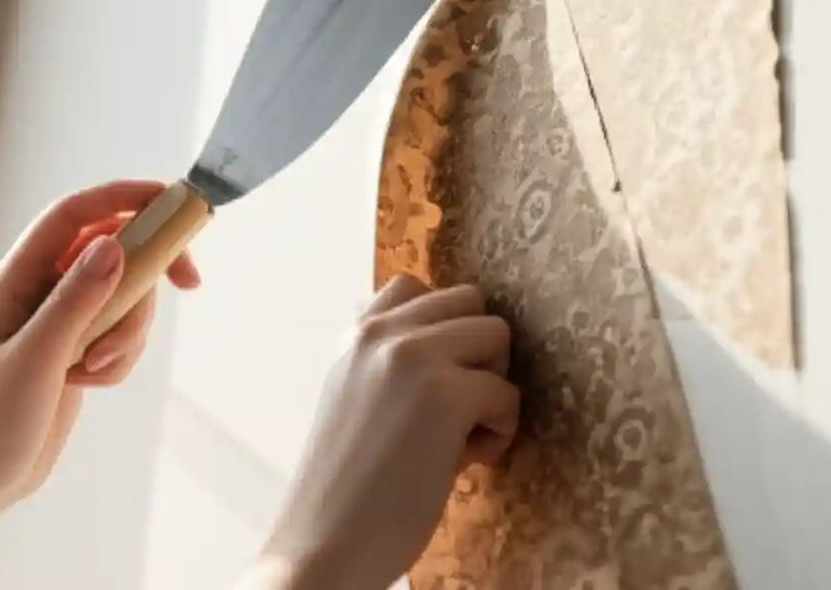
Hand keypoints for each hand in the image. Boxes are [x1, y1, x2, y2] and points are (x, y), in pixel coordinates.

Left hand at [0, 179, 200, 509]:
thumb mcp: (35, 359)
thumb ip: (76, 301)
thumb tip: (113, 245)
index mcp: (20, 277)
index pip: (78, 214)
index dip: (126, 196)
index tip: (174, 203)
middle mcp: (43, 289)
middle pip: (116, 250)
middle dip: (150, 273)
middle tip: (191, 283)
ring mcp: (63, 319)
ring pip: (127, 296)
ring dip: (130, 332)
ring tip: (96, 370)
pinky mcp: (78, 348)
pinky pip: (123, 334)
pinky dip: (122, 358)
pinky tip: (91, 385)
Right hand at [251, 275, 519, 589]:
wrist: (323, 544)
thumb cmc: (345, 488)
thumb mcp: (352, 399)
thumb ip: (385, 363)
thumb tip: (451, 349)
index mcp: (355, 337)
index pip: (413, 286)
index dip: (442, 328)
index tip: (436, 377)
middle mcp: (381, 333)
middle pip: (469, 301)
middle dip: (477, 351)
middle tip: (458, 407)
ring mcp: (414, 357)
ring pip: (496, 333)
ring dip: (493, 382)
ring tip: (464, 432)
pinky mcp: (447, 394)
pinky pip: (506, 391)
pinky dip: (500, 429)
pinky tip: (467, 461)